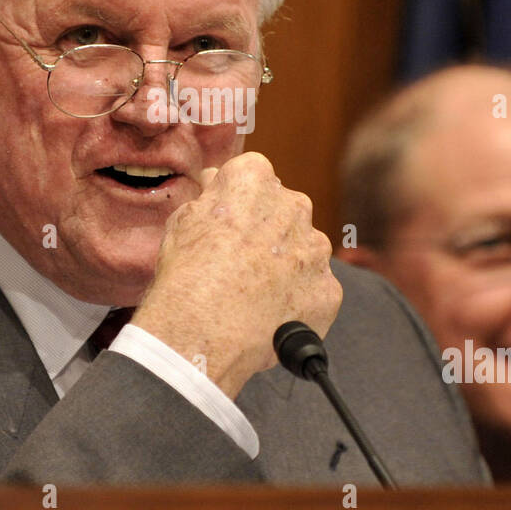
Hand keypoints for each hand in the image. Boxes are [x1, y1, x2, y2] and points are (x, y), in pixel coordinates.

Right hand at [132, 152, 342, 399]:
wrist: (202, 333)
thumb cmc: (186, 275)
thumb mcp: (182, 222)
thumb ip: (209, 196)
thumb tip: (217, 182)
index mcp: (255, 180)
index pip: (253, 176)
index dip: (239, 201)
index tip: (228, 222)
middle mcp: (294, 207)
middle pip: (285, 211)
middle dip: (268, 231)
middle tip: (240, 262)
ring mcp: (316, 250)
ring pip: (304, 250)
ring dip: (287, 265)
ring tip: (254, 293)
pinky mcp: (328, 289)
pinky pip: (314, 289)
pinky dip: (298, 300)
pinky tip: (270, 315)